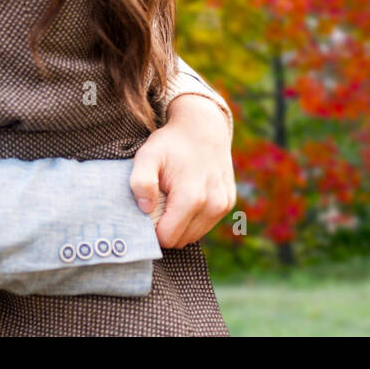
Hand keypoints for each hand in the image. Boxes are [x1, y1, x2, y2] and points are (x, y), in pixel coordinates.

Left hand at [130, 94, 235, 248]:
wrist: (203, 127)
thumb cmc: (171, 143)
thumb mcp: (148, 155)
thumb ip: (140, 181)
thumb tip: (145, 208)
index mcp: (192, 197)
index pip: (168, 238)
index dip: (153, 231)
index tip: (148, 212)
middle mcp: (213, 205)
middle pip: (180, 240)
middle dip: (166, 228)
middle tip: (159, 204)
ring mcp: (224, 205)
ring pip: (194, 235)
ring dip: (180, 224)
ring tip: (173, 199)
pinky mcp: (229, 203)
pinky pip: (205, 225)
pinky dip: (194, 218)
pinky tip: (188, 197)